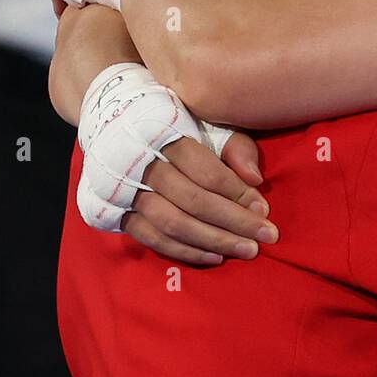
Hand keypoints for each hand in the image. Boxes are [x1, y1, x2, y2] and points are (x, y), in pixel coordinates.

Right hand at [75, 63, 275, 263]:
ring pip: (171, 224)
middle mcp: (136, 163)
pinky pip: (151, 239)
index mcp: (160, 132)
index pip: (204, 170)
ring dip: (212, 241)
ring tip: (246, 250)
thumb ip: (233, 144)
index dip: (236, 192)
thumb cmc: (172, 123)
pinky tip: (215, 256)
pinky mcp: (111, 212)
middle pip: (191, 200)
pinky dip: (184, 251)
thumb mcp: (204, 120)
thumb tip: (255, 179)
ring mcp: (120, 190)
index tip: (264, 209)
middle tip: (265, 236)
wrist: (111, 121)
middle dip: (232, 221)